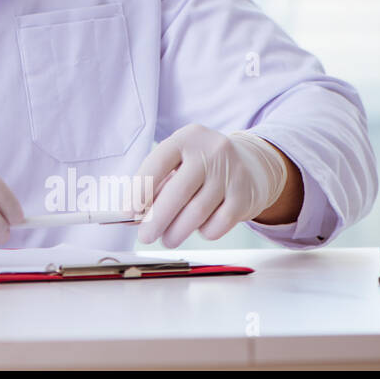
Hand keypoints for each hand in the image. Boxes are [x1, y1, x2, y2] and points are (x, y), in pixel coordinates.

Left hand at [133, 124, 288, 248]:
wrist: (251, 164)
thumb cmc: (202, 166)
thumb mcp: (179, 163)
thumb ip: (157, 185)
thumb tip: (132, 216)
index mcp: (186, 138)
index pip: (157, 164)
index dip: (140, 190)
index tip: (127, 212)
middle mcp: (211, 152)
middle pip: (178, 192)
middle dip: (157, 219)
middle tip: (145, 237)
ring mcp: (231, 173)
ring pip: (198, 211)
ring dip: (177, 231)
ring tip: (167, 239)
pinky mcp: (245, 196)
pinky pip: (219, 223)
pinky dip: (204, 231)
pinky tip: (198, 229)